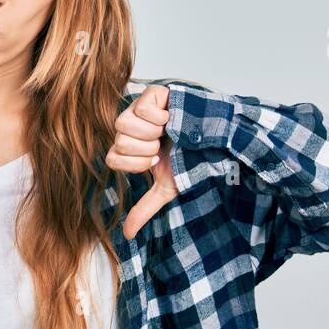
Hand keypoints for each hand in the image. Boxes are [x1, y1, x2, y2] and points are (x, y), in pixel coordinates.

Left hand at [106, 84, 178, 240]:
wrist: (216, 141)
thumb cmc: (190, 160)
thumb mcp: (166, 187)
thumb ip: (144, 208)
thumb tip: (127, 234)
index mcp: (129, 148)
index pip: (112, 158)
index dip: (135, 163)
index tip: (155, 161)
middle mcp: (129, 127)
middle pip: (118, 142)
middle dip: (146, 149)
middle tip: (163, 146)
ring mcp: (139, 109)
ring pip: (123, 124)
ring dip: (151, 134)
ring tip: (167, 132)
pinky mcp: (152, 94)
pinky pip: (141, 107)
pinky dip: (159, 118)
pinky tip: (171, 118)